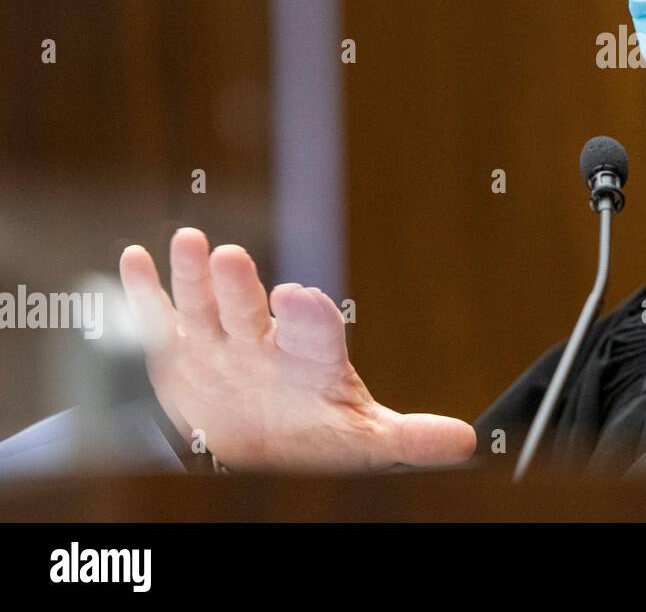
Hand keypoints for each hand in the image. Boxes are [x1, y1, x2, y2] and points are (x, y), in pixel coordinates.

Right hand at [118, 227, 476, 472]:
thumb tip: (466, 443)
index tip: (297, 298)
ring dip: (194, 275)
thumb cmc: (316, 438)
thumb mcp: (361, 442)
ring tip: (189, 242)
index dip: (306, 314)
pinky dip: (146, 291)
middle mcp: (264, 341)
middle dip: (239, 285)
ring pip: (205, 304)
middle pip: (250, 308)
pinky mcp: (181, 352)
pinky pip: (161, 319)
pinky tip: (136, 259)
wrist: (262, 446)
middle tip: (230, 256)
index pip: (312, 331)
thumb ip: (408, 437)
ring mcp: (220, 343)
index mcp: (310, 359)